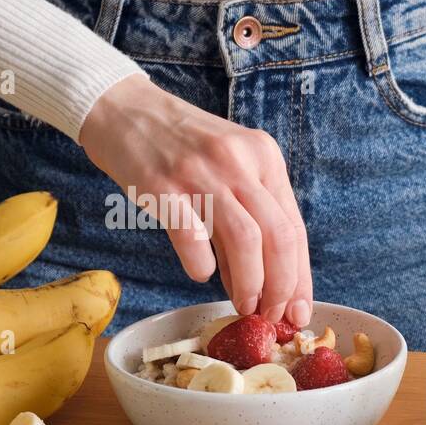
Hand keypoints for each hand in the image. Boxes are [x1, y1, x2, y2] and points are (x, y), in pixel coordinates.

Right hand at [80, 74, 312, 326]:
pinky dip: (201, 266)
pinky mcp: (162, 186)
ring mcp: (200, 173)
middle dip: (282, 287)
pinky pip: (192, 238)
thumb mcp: (228, 166)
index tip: (299, 312)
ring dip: (249, 284)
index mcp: (264, 157)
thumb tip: (263, 282)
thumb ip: (248, 216)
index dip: (300, 276)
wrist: (125, 109)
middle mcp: (239, 162)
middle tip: (271, 315)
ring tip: (242, 305)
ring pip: (245, 240)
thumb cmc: (179, 145)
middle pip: (278, 236)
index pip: (294, 227)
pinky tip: (200, 272)